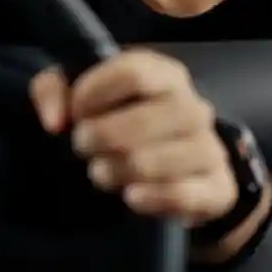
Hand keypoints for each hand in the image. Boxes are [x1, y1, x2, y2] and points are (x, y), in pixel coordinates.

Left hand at [29, 48, 236, 226]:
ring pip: (154, 162)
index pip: (133, 73)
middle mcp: (193, 106)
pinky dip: (147, 198)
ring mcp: (209, 147)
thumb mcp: (80, 95)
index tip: (75, 114)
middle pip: (143, 121)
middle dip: (100, 139)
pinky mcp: (218, 187)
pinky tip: (130, 196)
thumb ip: (53, 90)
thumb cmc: (119, 121)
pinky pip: (181, 195)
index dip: (93, 94)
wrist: (173, 169)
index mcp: (164, 74)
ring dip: (116, 172)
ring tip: (103, 172)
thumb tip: (53, 121)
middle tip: (82, 148)